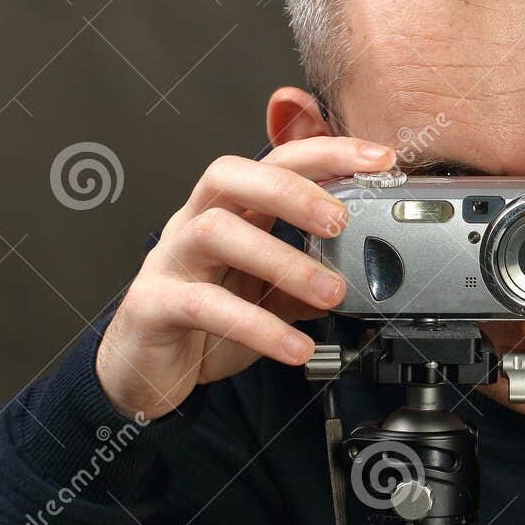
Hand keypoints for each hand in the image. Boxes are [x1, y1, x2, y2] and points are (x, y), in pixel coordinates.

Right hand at [95, 137, 396, 418]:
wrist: (146, 372)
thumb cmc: (206, 323)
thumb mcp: (269, 294)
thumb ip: (308, 274)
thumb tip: (362, 271)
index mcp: (229, 211)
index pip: (274, 160)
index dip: (325, 151)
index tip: (378, 158)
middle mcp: (195, 224)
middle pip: (231, 175)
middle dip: (291, 189)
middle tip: (342, 220)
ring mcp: (170, 260)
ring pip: (215, 231)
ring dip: (281, 259)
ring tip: (330, 292)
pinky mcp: (153, 305)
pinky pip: (205, 306)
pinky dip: (257, 325)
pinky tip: (296, 345)